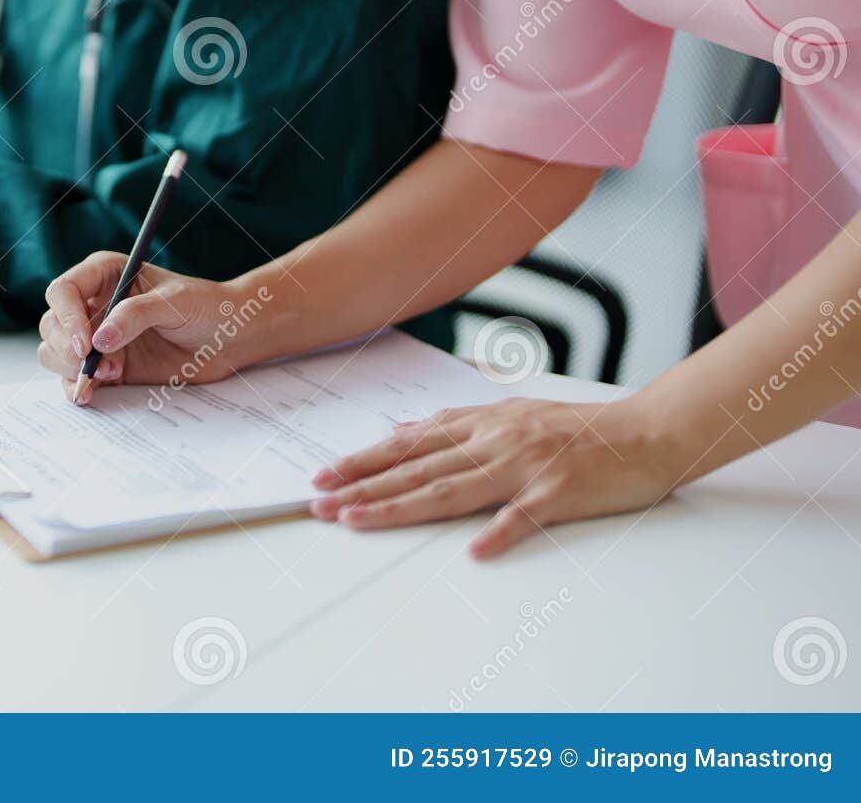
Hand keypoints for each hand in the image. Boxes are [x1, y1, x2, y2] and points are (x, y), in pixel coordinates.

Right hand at [37, 252, 261, 404]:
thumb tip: (99, 340)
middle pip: (52, 324)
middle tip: (99, 365)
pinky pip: (73, 378)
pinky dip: (76, 387)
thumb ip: (136, 315)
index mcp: (105, 274)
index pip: (64, 290)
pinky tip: (90, 393)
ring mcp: (97, 337)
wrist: (228, 338)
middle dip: (68, 348)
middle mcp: (94, 304)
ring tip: (111, 374)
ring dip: (73, 368)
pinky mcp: (105, 366)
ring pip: (55, 352)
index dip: (67, 317)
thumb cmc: (206, 306)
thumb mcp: (174, 302)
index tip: (86, 344)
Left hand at [310, 397, 686, 557]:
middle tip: (318, 503)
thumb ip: (456, 424)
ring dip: (400, 506)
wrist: (648, 431)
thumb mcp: (510, 414)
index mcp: (482, 424)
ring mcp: (526, 466)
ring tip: (357, 521)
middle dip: (362, 486)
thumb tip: (404, 430)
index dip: (362, 461)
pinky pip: (527, 516)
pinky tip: (476, 551)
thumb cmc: (579, 429)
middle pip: (417, 468)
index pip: (408, 444)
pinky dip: (501, 532)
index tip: (323, 476)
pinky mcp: (561, 491)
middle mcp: (496, 441)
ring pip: (452, 488)